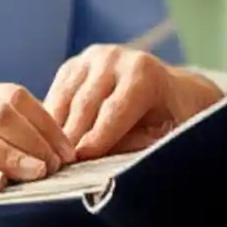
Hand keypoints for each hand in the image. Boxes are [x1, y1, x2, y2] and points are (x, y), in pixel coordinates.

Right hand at [44, 44, 223, 159]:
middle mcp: (115, 58)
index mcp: (144, 73)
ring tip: (50, 160)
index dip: (97, 139)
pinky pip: (55, 96)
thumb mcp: (173, 134)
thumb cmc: (177, 119)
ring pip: (64, 101)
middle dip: (71, 139)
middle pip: (85, 106)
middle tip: (58, 168)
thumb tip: (109, 162)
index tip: (80, 163)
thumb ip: (144, 145)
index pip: (114, 111)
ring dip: (55, 131)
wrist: (176, 90)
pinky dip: (50, 121)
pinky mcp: (74, 66)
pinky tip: (49, 143)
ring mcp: (91, 58)